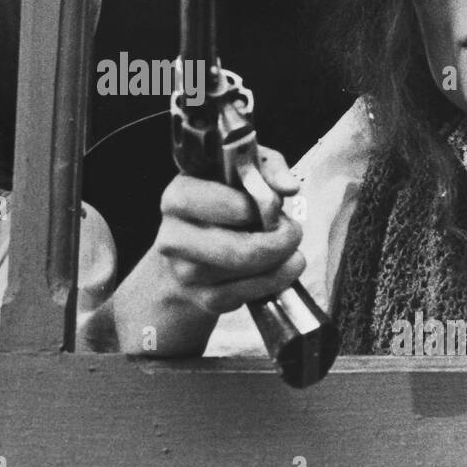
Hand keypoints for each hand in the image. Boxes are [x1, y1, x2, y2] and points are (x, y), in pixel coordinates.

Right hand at [112, 146, 305, 354]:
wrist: (191, 249)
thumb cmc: (221, 203)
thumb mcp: (240, 172)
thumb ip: (267, 168)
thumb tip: (288, 186)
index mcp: (178, 196)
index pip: (229, 205)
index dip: (261, 205)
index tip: (277, 204)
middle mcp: (173, 236)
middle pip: (237, 248)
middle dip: (278, 242)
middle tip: (293, 232)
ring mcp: (184, 272)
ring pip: (244, 273)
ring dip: (279, 262)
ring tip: (290, 249)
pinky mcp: (201, 298)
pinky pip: (245, 295)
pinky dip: (272, 282)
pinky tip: (281, 269)